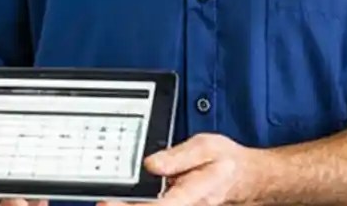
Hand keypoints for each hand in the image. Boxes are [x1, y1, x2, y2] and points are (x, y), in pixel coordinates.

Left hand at [99, 133, 264, 205]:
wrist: (244, 177)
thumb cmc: (227, 162)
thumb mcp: (207, 147)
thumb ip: (178, 157)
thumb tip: (151, 164)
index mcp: (193, 193)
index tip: (110, 203)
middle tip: (103, 203)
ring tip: (108, 202)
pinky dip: (137, 203)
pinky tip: (121, 200)